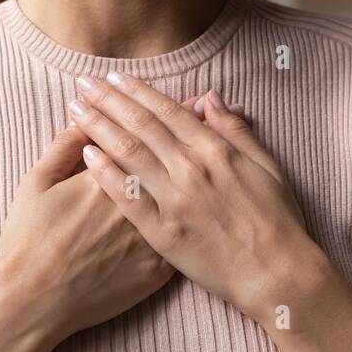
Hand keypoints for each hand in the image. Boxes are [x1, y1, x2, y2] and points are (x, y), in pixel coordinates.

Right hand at [0, 93, 212, 349]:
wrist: (36, 302)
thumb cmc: (29, 241)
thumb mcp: (36, 183)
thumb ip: (62, 146)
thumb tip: (85, 118)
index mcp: (111, 174)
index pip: (147, 132)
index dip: (169, 111)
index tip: (187, 96)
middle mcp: (139, 202)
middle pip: (174, 158)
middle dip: (193, 130)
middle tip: (208, 104)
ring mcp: (152, 237)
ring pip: (188, 195)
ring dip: (203, 166)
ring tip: (216, 142)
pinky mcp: (159, 269)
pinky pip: (187, 237)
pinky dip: (201, 213)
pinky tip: (209, 197)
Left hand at [68, 73, 313, 322]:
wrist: (277, 274)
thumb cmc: (276, 220)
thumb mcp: (265, 165)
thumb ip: (234, 129)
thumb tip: (209, 97)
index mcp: (216, 150)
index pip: (167, 110)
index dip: (137, 91)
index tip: (113, 77)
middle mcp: (191, 169)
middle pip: (140, 125)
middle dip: (108, 100)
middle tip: (83, 83)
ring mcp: (175, 200)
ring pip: (129, 154)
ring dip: (99, 127)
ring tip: (75, 110)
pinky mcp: (163, 233)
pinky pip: (128, 198)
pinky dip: (106, 174)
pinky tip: (87, 156)